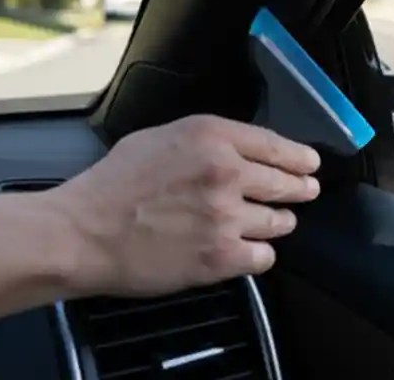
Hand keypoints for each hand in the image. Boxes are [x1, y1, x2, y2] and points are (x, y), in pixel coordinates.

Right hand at [47, 114, 321, 296]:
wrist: (83, 232)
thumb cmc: (112, 185)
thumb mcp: (159, 137)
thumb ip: (204, 140)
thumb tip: (236, 148)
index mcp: (211, 137)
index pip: (276, 145)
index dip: (300, 158)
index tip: (310, 165)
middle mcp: (226, 173)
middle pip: (287, 183)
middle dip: (300, 189)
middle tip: (305, 192)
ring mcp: (226, 217)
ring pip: (280, 222)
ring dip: (277, 222)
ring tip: (269, 223)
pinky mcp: (221, 257)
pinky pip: (264, 257)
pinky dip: (258, 254)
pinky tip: (247, 250)